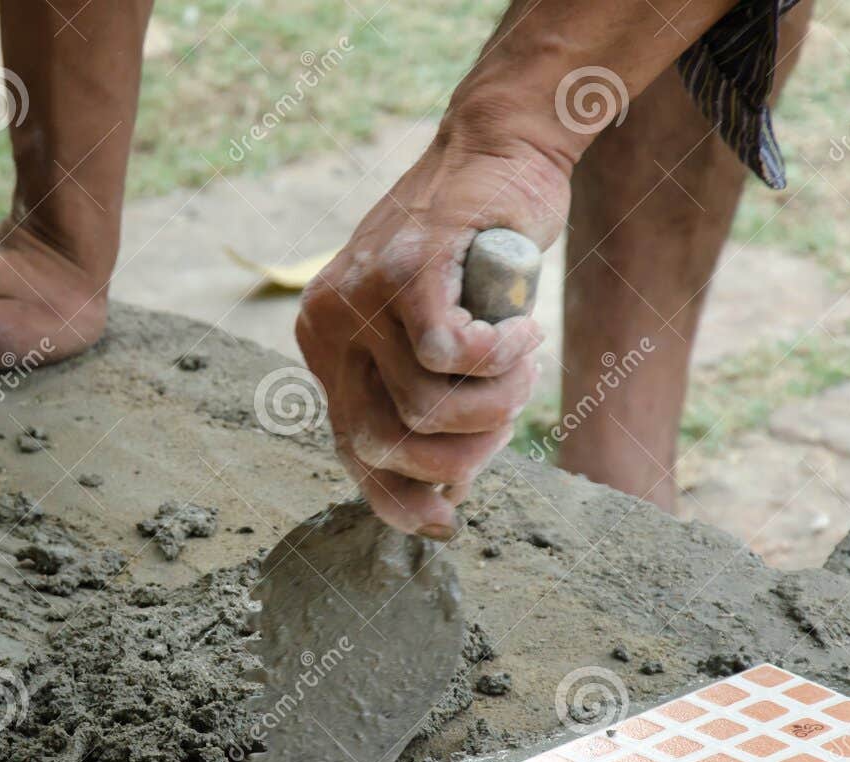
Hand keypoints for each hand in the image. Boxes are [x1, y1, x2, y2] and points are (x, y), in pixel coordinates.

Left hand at [296, 137, 569, 536]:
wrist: (496, 151)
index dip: (398, 500)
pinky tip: (521, 332)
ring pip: (428, 407)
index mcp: (326, 349)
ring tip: (523, 360)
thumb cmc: (475, 254)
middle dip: (460, 453)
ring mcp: (361, 297)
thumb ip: (425, 401)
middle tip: (507, 412)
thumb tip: (445, 497)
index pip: (350, 451)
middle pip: (386, 443)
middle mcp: (328, 325)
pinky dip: (498, 360)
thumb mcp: (434, 337)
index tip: (446, 522)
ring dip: (496, 401)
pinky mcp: (408, 270)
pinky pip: (448, 356)